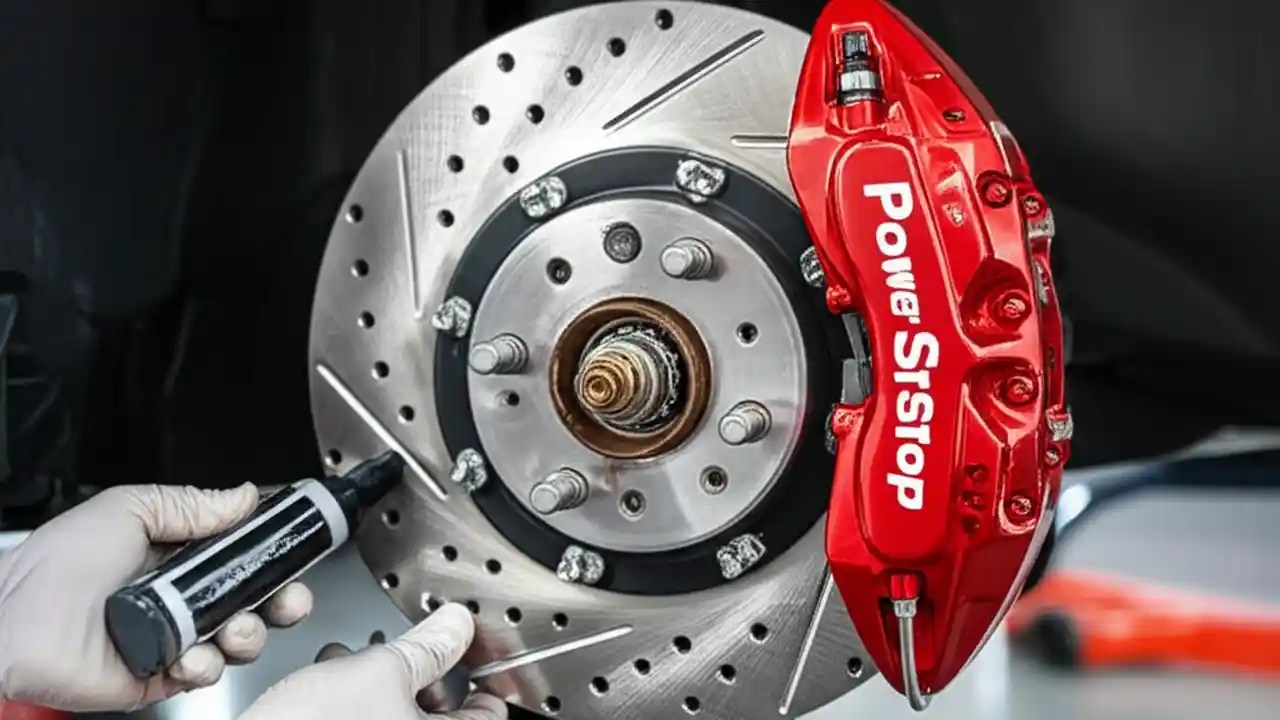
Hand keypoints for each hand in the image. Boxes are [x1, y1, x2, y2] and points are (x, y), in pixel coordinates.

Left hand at [0, 484, 312, 710]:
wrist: (13, 624)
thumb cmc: (53, 566)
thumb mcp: (127, 509)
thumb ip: (190, 504)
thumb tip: (243, 495)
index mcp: (178, 555)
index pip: (244, 553)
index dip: (275, 554)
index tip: (296, 549)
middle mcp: (182, 597)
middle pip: (257, 600)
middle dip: (284, 600)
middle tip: (288, 597)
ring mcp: (175, 637)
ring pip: (241, 639)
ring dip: (250, 633)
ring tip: (233, 628)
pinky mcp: (161, 676)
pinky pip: (205, 673)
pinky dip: (207, 665)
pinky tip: (192, 654)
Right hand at [239, 603, 505, 719]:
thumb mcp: (379, 672)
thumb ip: (428, 647)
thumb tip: (458, 625)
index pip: (490, 713)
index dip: (482, 674)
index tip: (471, 648)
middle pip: (443, 717)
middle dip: (421, 675)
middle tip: (411, 649)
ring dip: (381, 686)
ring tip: (359, 659)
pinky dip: (353, 706)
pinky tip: (330, 681)